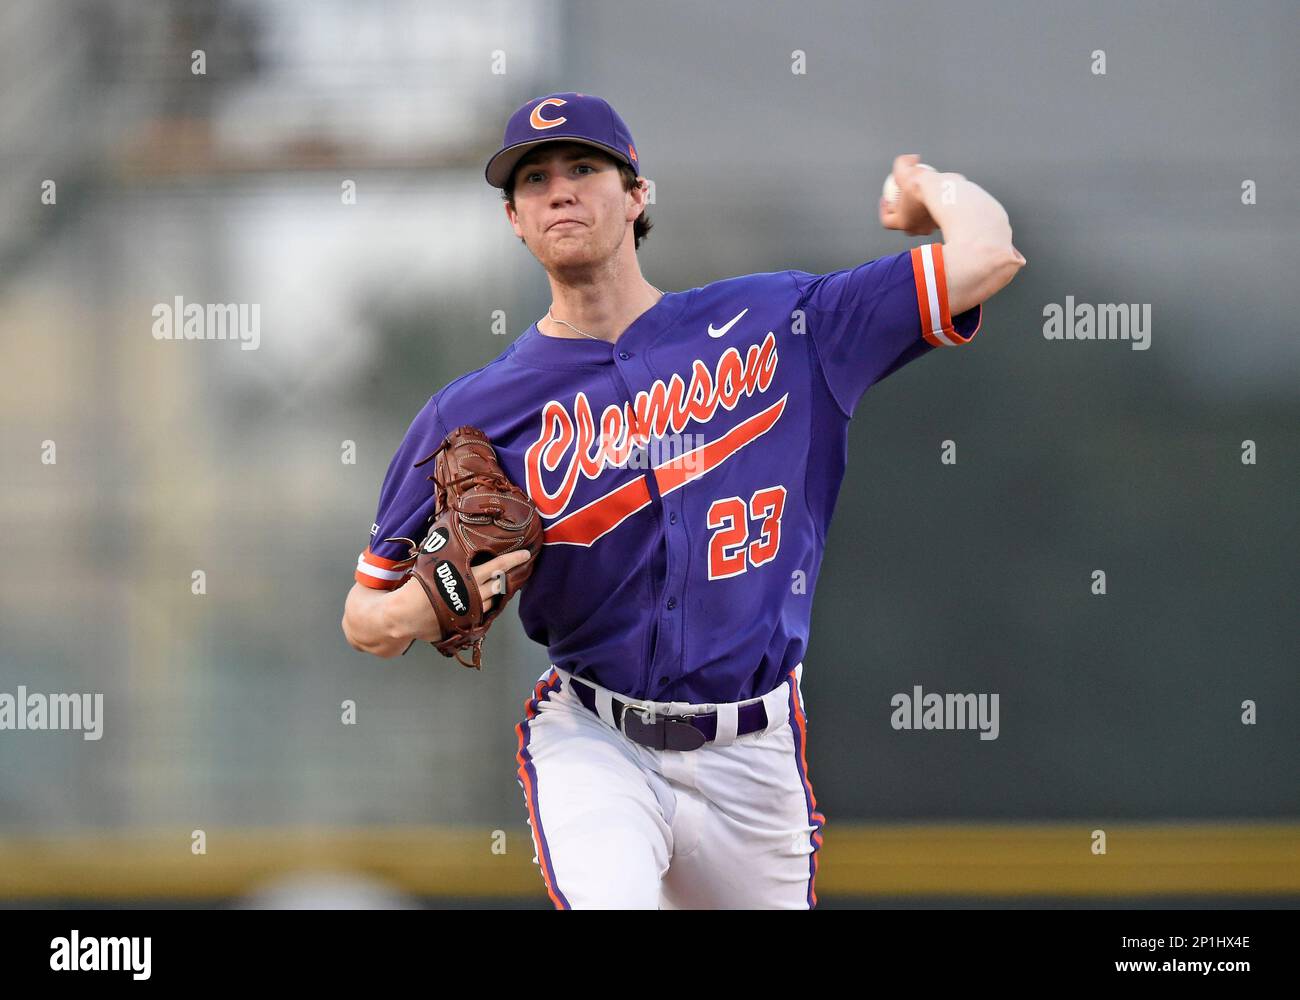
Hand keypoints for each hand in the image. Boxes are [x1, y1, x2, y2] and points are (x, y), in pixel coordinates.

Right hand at [385, 549, 533, 644]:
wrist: (405, 616)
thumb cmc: (416, 587)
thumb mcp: (432, 564)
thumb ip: (448, 556)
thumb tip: (453, 539)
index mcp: (468, 577)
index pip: (498, 566)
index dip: (513, 560)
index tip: (525, 554)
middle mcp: (475, 594)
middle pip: (500, 583)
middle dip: (510, 575)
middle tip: (519, 568)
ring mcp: (473, 611)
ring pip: (493, 599)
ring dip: (498, 590)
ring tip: (501, 582)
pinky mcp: (467, 623)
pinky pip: (483, 612)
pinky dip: (486, 604)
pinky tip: (486, 599)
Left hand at [879, 154, 938, 235]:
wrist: (950, 195)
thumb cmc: (923, 185)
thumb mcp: (906, 170)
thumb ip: (902, 162)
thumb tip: (912, 159)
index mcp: (904, 223)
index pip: (887, 220)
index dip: (884, 209)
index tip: (887, 197)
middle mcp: (917, 229)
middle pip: (905, 220)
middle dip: (903, 210)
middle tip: (905, 195)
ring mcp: (932, 227)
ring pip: (922, 217)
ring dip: (920, 206)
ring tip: (923, 191)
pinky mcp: (945, 220)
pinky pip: (936, 212)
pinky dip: (935, 203)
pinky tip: (937, 189)